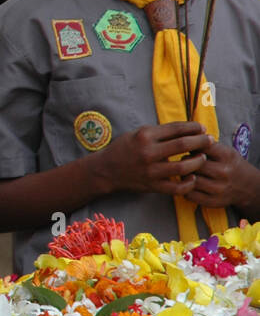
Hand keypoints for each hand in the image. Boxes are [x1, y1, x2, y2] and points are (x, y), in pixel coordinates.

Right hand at [92, 122, 211, 196]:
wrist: (105, 170)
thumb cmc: (123, 149)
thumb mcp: (137, 134)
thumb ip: (159, 132)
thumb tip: (185, 129)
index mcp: (145, 136)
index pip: (176, 129)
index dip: (193, 127)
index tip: (202, 128)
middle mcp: (148, 152)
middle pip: (183, 145)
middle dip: (201, 141)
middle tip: (210, 140)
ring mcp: (150, 171)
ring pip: (183, 167)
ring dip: (197, 161)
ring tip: (203, 157)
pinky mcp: (152, 185)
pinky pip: (176, 187)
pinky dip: (187, 183)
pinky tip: (192, 177)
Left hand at [184, 140, 259, 208]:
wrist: (246, 186)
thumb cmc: (228, 164)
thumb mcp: (223, 150)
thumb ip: (205, 145)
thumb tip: (182, 138)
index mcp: (226, 155)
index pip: (202, 146)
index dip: (191, 144)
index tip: (188, 146)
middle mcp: (223, 172)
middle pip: (193, 164)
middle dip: (185, 161)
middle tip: (185, 160)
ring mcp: (218, 188)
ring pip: (189, 179)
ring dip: (183, 175)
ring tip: (186, 172)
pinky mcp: (212, 201)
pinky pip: (189, 195)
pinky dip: (184, 188)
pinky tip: (187, 183)